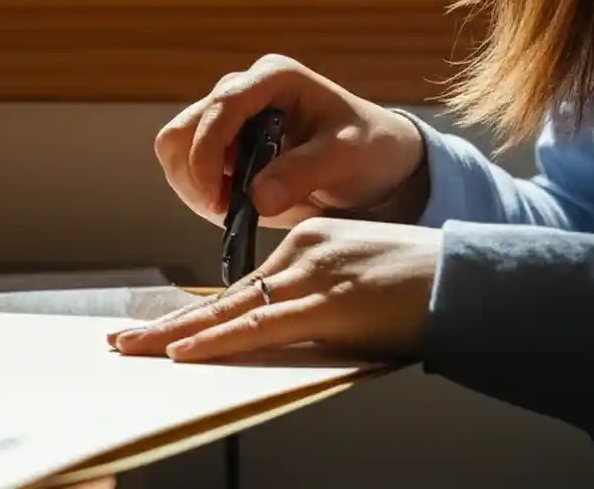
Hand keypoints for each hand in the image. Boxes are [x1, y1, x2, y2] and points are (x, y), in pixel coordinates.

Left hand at [108, 218, 441, 361]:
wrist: (472, 278)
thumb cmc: (422, 282)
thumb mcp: (358, 274)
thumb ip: (317, 290)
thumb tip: (283, 320)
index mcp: (309, 242)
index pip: (240, 286)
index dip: (196, 311)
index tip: (160, 328)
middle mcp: (302, 252)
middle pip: (223, 297)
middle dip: (168, 324)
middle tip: (121, 340)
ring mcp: (313, 277)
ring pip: (231, 311)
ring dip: (178, 335)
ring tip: (135, 350)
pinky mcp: (329, 305)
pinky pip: (261, 327)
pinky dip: (219, 340)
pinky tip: (186, 351)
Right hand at [155, 54, 426, 227]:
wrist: (376, 161)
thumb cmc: (369, 149)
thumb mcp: (347, 158)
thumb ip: (304, 173)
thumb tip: (256, 198)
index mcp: (273, 78)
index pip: (219, 109)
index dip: (207, 156)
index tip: (218, 202)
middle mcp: (241, 88)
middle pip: (182, 130)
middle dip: (195, 176)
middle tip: (226, 212)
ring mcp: (226, 113)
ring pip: (175, 149)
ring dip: (194, 186)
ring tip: (233, 210)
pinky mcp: (220, 139)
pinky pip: (187, 166)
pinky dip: (201, 191)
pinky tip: (234, 205)